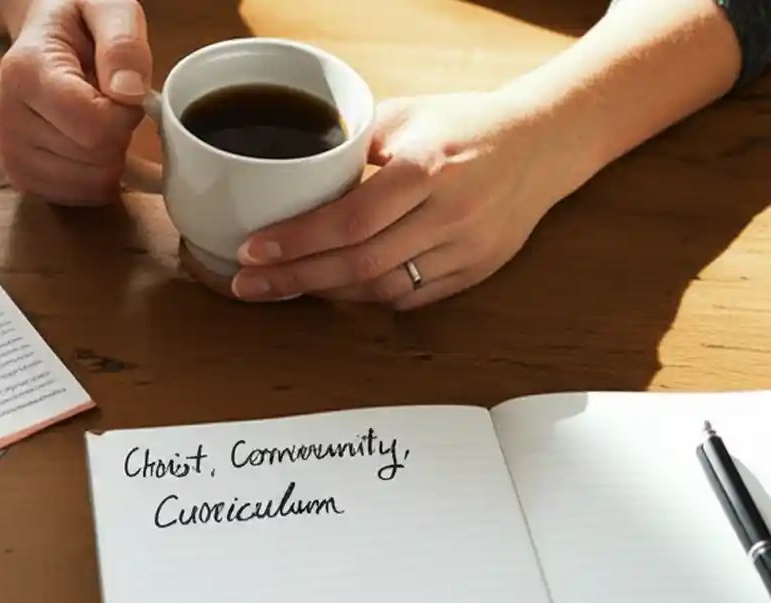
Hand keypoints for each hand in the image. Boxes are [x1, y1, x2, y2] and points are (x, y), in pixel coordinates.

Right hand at [0, 0, 150, 204]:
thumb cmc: (79, 19)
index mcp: (25, 71)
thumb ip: (123, 42)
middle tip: (111, 107)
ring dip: (107, 162)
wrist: (45, 31)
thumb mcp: (110, 8)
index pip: (94, 127)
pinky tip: (89, 149)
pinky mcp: (16, 174)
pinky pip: (70, 198)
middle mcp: (5, 115)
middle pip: (92, 160)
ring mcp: (6, 149)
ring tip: (98, 124)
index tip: (125, 93)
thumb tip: (128, 92)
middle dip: (119, 139)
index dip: (126, 116)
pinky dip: (92, 181)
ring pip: (84, 186)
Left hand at [230, 91, 582, 309]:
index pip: (350, 219)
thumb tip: (286, 176)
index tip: (252, 250)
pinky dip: (365, 298)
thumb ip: (349, 146)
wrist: (542, 144)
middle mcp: (450, 214)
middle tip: (247, 284)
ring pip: (381, 289)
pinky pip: (408, 299)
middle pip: (358, 264)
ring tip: (281, 287)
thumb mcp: (404, 116)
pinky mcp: (475, 272)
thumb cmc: (464, 126)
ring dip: (324, 293)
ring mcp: (466, 249)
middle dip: (294, 279)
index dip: (296, 241)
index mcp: (428, 168)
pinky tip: (333, 289)